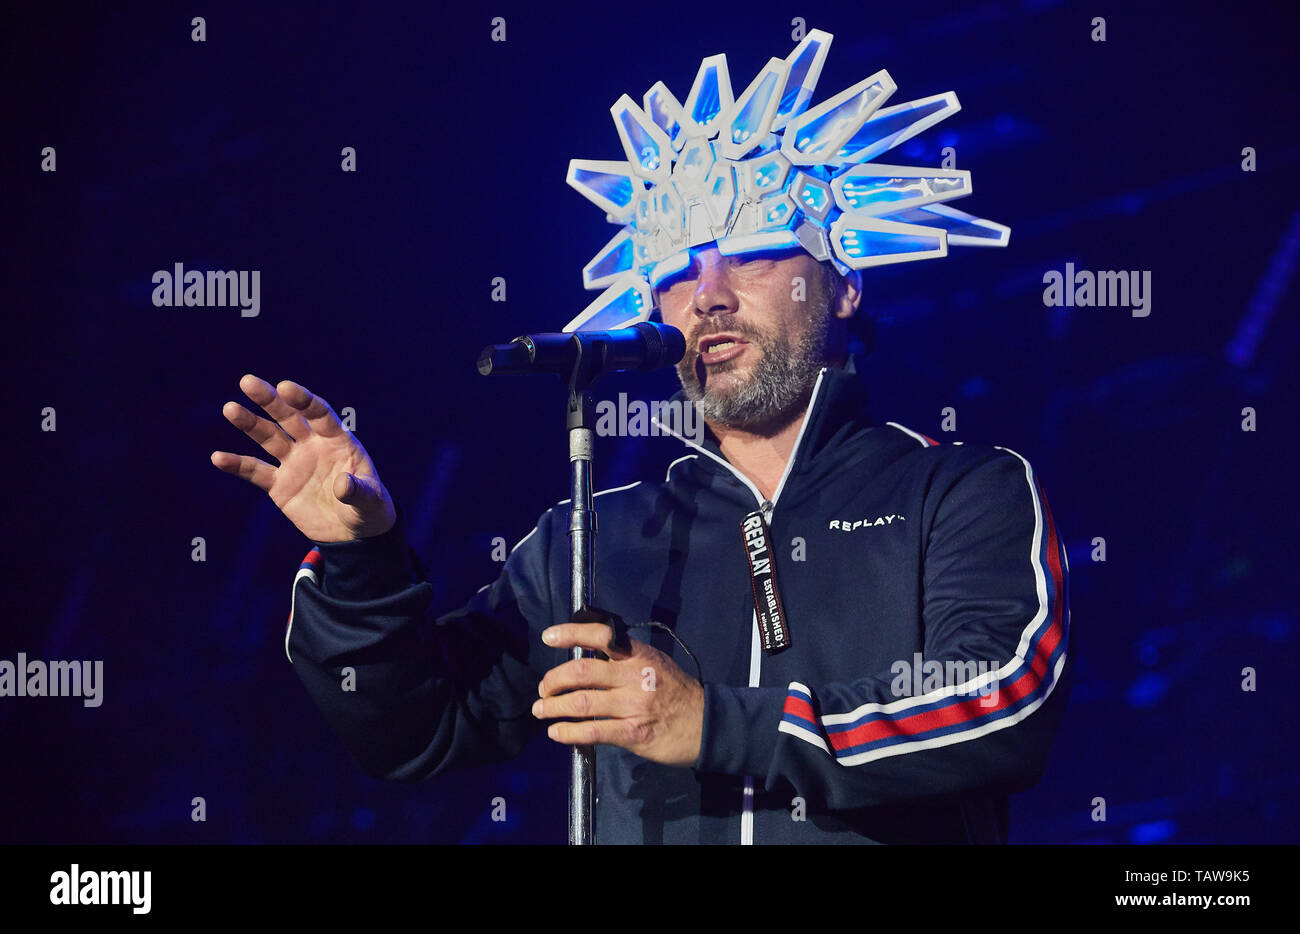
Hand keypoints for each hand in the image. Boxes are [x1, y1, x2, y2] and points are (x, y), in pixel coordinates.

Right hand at [211, 374, 395, 542]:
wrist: (352, 532)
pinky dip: (237, 465)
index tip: (285, 387)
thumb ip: (358, 491)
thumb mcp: (370, 501)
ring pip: (268, 438)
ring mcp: (294, 463)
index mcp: (338, 441)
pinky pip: (255, 471)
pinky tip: (218, 458)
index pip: (320, 414)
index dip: (304, 400)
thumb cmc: (368, 508)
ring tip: (230, 408)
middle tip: (248, 382)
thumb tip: (343, 484)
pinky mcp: (279, 484)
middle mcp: (313, 445)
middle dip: (270, 400)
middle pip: (289, 418)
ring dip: (249, 423)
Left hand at [533, 622, 704, 766]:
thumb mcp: (654, 663)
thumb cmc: (675, 691)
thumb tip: (585, 656)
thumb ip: (623, 659)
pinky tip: (556, 733)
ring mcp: (634, 706)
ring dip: (554, 707)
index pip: (601, 636)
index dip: (572, 634)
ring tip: (540, 710)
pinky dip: (568, 733)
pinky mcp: (634, 733)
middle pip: (582, 673)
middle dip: (554, 680)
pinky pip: (593, 732)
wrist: (706, 724)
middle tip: (543, 689)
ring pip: (582, 704)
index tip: (549, 636)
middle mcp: (634, 676)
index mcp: (638, 655)